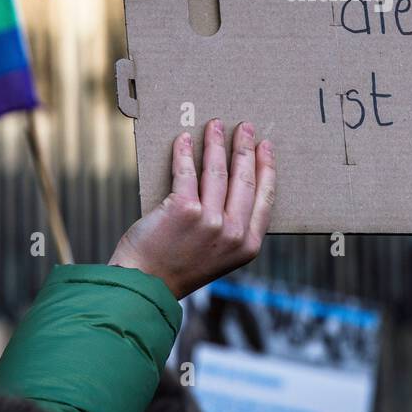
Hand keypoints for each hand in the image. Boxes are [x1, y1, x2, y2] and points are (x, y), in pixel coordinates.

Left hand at [109, 119, 275, 298]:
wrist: (144, 286)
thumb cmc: (178, 268)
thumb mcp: (220, 257)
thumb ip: (233, 229)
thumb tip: (235, 183)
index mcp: (248, 245)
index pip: (265, 197)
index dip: (266, 167)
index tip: (266, 147)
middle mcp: (233, 233)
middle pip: (244, 178)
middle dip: (244, 147)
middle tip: (244, 127)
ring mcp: (209, 221)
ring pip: (217, 170)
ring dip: (216, 142)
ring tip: (214, 126)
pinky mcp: (183, 210)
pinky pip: (186, 171)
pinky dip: (184, 151)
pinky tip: (184, 139)